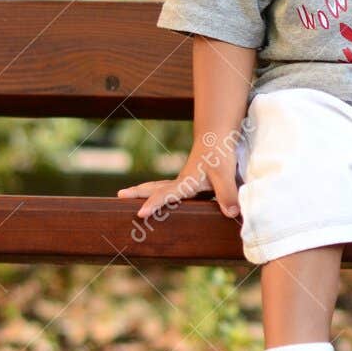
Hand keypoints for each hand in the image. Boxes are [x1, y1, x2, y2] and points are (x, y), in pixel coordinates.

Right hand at [117, 140, 240, 220]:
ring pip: (159, 187)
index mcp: (186, 182)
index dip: (154, 204)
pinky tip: (157, 198)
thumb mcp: (226, 174)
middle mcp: (180, 182)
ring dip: (144, 191)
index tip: (140, 213)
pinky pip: (168, 189)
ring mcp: (183, 181)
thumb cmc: (220, 154)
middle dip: (138, 193)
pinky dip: (157, 192)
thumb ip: (228, 194)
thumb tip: (231, 214)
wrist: (218, 137)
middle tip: (119, 195)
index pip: (166, 194)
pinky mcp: (188, 181)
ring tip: (126, 195)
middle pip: (155, 188)